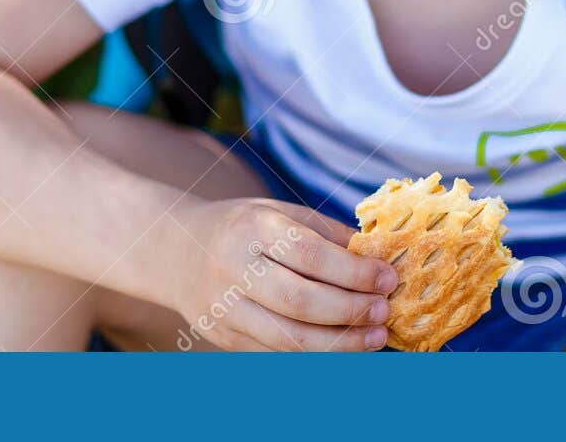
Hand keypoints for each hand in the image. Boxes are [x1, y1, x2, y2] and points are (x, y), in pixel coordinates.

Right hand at [165, 196, 397, 350]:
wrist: (178, 251)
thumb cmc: (245, 227)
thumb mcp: (280, 213)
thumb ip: (327, 234)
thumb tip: (380, 257)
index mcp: (253, 227)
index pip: (309, 254)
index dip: (353, 271)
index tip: (387, 278)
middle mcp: (234, 269)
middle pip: (299, 301)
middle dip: (350, 310)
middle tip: (384, 311)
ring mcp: (224, 308)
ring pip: (288, 338)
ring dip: (340, 343)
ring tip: (375, 338)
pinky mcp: (224, 338)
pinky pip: (277, 353)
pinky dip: (316, 354)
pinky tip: (345, 347)